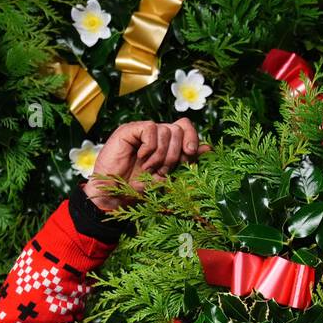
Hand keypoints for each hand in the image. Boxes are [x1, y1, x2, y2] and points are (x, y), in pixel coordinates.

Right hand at [82, 117, 211, 211]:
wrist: (113, 194)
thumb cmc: (138, 187)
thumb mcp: (168, 177)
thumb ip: (186, 162)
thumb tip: (208, 149)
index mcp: (166, 144)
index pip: (186, 128)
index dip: (192, 139)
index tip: (189, 155)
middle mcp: (156, 135)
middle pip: (179, 128)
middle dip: (175, 154)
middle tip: (161, 170)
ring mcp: (143, 131)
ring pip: (167, 130)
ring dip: (161, 155)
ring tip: (148, 168)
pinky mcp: (130, 130)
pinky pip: (151, 128)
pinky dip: (150, 147)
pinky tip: (141, 157)